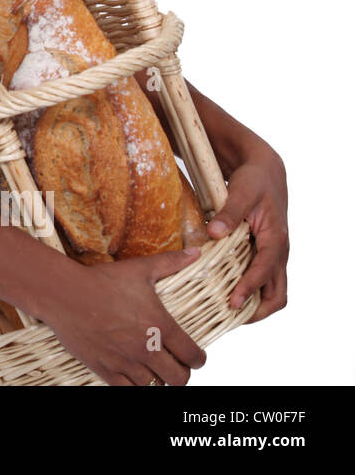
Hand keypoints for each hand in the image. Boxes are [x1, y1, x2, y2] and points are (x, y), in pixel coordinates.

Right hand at [43, 247, 206, 385]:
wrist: (63, 293)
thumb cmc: (101, 280)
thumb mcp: (139, 269)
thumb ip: (170, 262)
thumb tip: (196, 252)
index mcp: (160, 326)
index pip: (194, 357)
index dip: (198, 359)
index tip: (194, 356)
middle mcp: (147, 348)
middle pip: (179, 379)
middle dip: (181, 373)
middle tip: (174, 365)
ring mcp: (125, 362)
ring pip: (156, 387)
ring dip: (158, 380)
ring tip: (153, 370)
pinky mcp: (105, 369)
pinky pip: (129, 391)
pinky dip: (135, 386)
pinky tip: (133, 376)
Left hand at [207, 142, 287, 320]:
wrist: (264, 173)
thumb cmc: (254, 181)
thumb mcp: (241, 192)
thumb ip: (228, 212)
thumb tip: (214, 233)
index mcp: (276, 239)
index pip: (265, 271)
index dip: (249, 288)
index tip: (233, 302)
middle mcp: (278, 252)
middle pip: (278, 294)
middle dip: (258, 311)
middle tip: (230, 319)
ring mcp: (272, 255)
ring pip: (271, 291)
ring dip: (253, 305)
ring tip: (225, 314)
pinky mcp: (262, 254)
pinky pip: (260, 281)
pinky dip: (247, 292)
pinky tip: (223, 293)